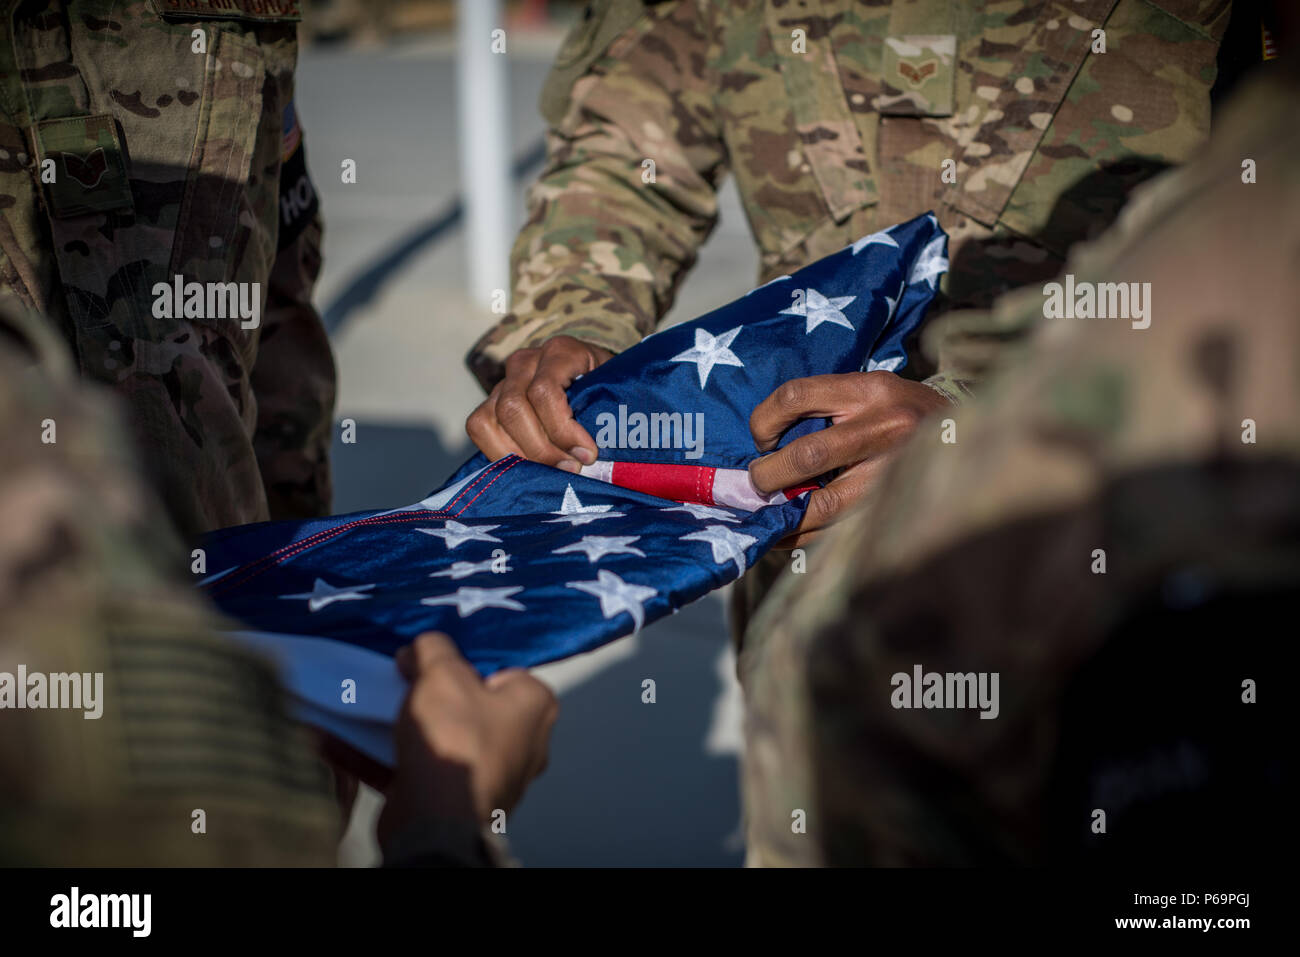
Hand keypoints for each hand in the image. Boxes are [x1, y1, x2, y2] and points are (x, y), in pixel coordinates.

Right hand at [378, 633, 557, 846]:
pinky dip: (390, 755)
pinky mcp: (462, 801)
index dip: (465, 663)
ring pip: (447, 738)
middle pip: (472, 705)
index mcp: (535, 707)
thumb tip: (419, 649)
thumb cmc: (455, 738)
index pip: (503, 670)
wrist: (436, 819)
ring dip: (410, 726)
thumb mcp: (442, 673)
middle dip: (434, 695)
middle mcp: (525, 743)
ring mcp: (495, 776)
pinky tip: (352, 741)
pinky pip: (424, 768)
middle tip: (405, 683)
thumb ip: (432, 649)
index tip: (433, 663)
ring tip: (378, 708)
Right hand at [466, 336, 613, 470]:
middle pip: (513, 408)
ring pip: (490, 419)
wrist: (595, 379)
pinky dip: (499, 453)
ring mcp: (505, 380)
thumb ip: (609, 415)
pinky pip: (479, 427)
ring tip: (549, 473)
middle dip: (541, 448)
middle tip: (570, 469)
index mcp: (561, 351)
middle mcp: (526, 361)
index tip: (587, 455)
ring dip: (519, 455)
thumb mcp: (615, 394)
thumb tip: (595, 459)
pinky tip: (527, 469)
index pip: (544, 392)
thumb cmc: (608, 391)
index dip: (562, 430)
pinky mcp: (491, 400)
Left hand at [748, 372, 950, 546]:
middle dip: (769, 475)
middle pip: (809, 455)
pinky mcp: (896, 507)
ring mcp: (893, 472)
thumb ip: (826, 409)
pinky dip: (803, 536)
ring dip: (783, 514)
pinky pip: (839, 529)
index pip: (796, 395)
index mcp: (870, 390)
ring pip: (824, 504)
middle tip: (756, 482)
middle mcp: (885, 427)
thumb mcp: (871, 391)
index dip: (764, 419)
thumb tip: (766, 447)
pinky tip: (786, 534)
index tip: (760, 438)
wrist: (967, 437)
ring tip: (766, 515)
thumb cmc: (902, 412)